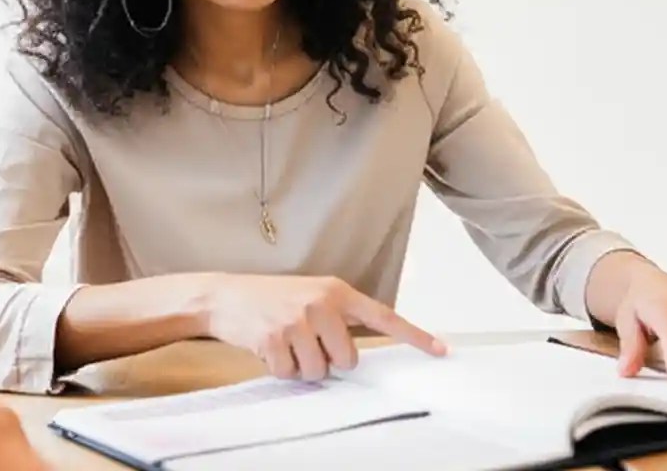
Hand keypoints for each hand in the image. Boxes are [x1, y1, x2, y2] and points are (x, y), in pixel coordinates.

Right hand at [203, 274, 447, 381]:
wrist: (226, 296)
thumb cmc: (273, 299)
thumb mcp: (311, 295)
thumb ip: (338, 318)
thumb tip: (356, 358)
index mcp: (337, 291)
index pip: (384, 317)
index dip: (414, 336)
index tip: (440, 350)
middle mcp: (321, 304)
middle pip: (347, 360)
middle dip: (327, 360)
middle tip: (305, 341)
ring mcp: (297, 321)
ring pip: (318, 372)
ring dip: (301, 366)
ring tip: (285, 341)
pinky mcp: (274, 339)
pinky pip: (291, 374)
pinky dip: (280, 369)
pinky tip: (269, 347)